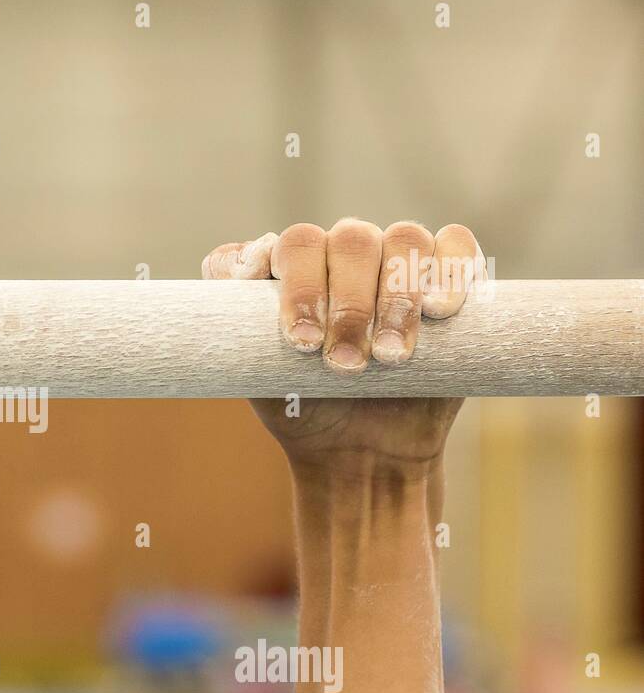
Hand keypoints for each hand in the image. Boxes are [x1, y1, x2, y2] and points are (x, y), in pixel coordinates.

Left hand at [202, 218, 482, 471]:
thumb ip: (237, 321)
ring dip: (397, 298)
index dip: (299, 287)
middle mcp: (344, 253)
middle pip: (351, 241)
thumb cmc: (304, 406)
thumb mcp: (255, 371)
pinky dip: (450, 271)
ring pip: (404, 240)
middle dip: (348, 304)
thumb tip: (250, 264)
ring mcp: (396, 261)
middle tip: (343, 362)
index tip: (300, 342)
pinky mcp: (448, 279)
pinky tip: (438, 310)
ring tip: (389, 356)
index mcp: (296, 265)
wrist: (362, 452)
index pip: (296, 245)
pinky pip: (456, 246)